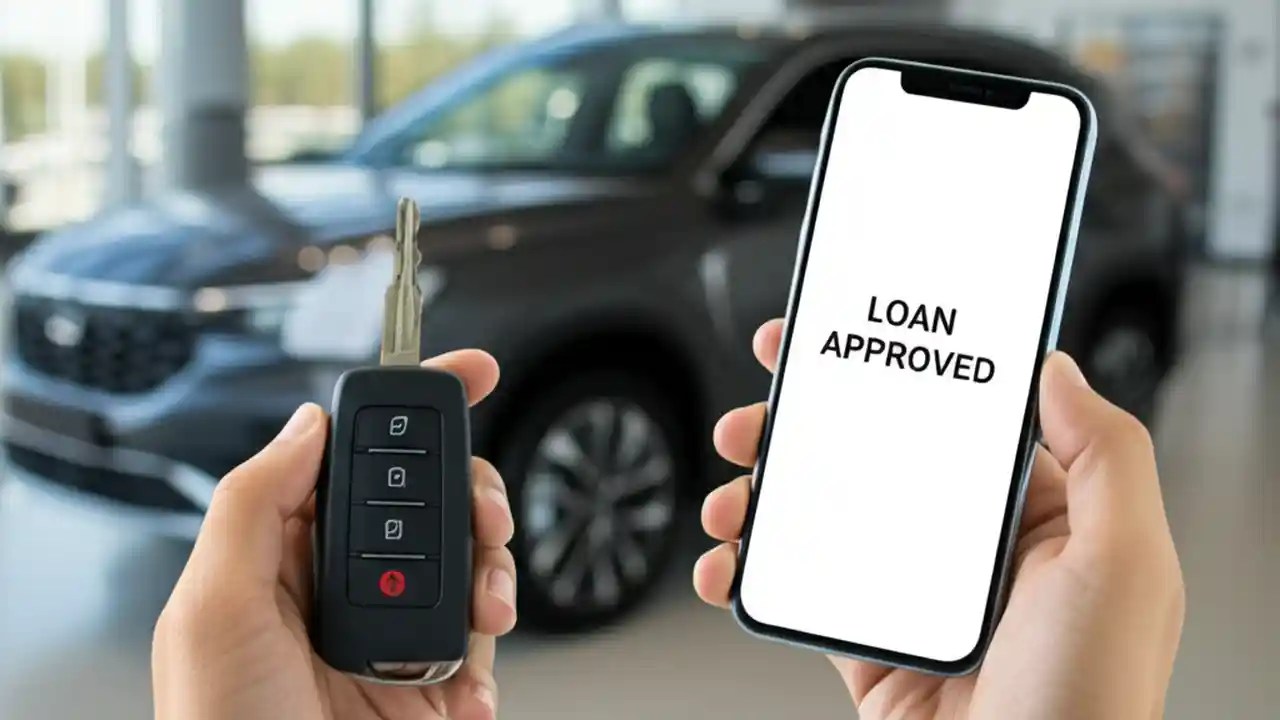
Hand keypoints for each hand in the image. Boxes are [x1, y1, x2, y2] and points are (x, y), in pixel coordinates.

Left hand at [153, 350, 515, 719]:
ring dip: (495, 575)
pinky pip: (485, 648)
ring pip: (472, 565)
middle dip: (476, 495)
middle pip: (434, 501)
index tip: (469, 372)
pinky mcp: (432, 689)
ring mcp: (394, 637)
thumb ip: (256, 505)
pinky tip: (468, 689)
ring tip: (488, 608)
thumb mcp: (212, 610)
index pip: (358, 456)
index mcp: (288, 553)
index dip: (415, 408)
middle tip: (487, 517)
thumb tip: (306, 423)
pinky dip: (494, 661)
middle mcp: (346, 587)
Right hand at [694, 320, 1184, 719]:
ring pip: (817, 520)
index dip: (890, 374)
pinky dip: (746, 575)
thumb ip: (1105, 455)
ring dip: (758, 499)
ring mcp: (908, 598)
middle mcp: (966, 553)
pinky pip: (795, 593)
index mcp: (1033, 520)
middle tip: (753, 421)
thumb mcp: (1123, 564)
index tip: (837, 341)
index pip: (951, 421)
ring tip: (729, 500)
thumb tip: (1057, 368)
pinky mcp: (865, 645)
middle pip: (866, 462)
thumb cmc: (1092, 702)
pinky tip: (725, 566)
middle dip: (797, 432)